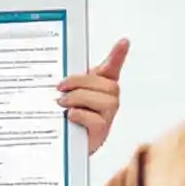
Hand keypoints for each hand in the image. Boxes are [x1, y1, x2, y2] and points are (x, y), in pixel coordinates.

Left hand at [58, 38, 128, 154]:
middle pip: (104, 83)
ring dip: (77, 99)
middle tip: (60, 88)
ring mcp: (108, 116)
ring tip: (62, 104)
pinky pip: (95, 119)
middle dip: (79, 82)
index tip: (124, 41)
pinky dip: (79, 114)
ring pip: (100, 99)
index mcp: (100, 86)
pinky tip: (70, 116)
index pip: (113, 67)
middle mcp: (109, 99)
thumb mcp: (67, 95)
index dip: (119, 55)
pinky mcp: (102, 131)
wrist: (64, 144)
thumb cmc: (68, 117)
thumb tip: (60, 77)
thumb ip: (70, 83)